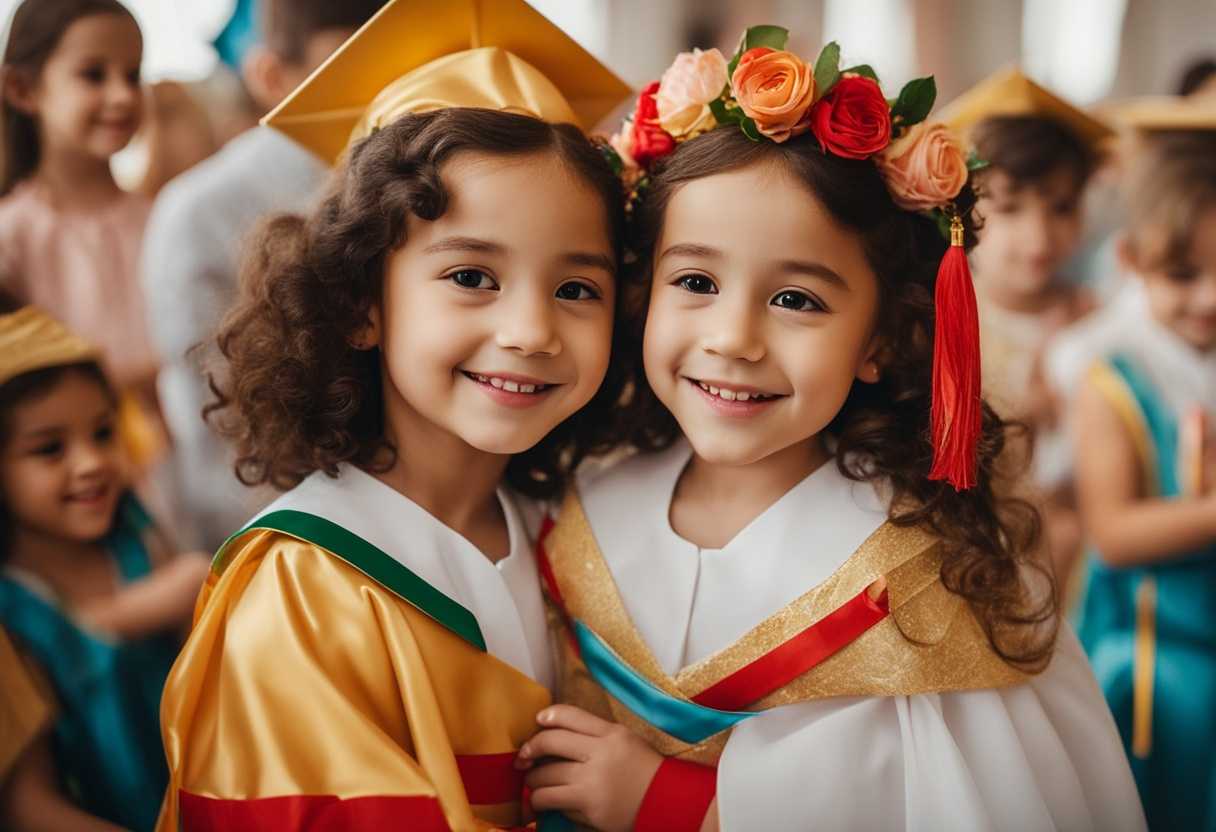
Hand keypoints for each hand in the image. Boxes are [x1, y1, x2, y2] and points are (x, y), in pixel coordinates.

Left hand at [516, 705, 661, 831]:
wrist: (665, 802)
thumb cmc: (642, 768)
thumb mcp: (624, 739)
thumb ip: (594, 733)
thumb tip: (553, 730)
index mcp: (611, 734)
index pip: (569, 715)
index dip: (546, 716)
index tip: (537, 722)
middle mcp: (600, 755)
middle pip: (549, 744)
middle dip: (529, 751)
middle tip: (523, 759)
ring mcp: (593, 784)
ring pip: (544, 779)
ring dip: (533, 783)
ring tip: (534, 784)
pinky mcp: (590, 810)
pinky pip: (556, 803)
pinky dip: (547, 803)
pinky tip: (548, 803)